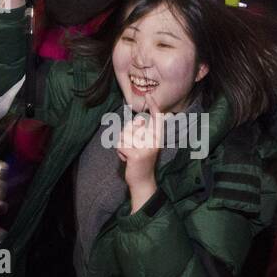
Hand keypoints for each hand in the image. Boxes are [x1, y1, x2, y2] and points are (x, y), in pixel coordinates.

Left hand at [116, 95, 161, 210]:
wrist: (143, 181)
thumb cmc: (140, 160)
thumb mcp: (143, 144)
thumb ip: (141, 131)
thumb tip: (139, 119)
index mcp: (157, 137)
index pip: (157, 118)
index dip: (154, 106)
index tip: (149, 95)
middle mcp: (154, 141)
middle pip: (132, 126)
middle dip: (126, 136)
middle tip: (134, 149)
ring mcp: (145, 148)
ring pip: (124, 135)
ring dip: (122, 145)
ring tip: (130, 154)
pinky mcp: (136, 155)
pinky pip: (120, 144)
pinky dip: (119, 152)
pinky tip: (127, 159)